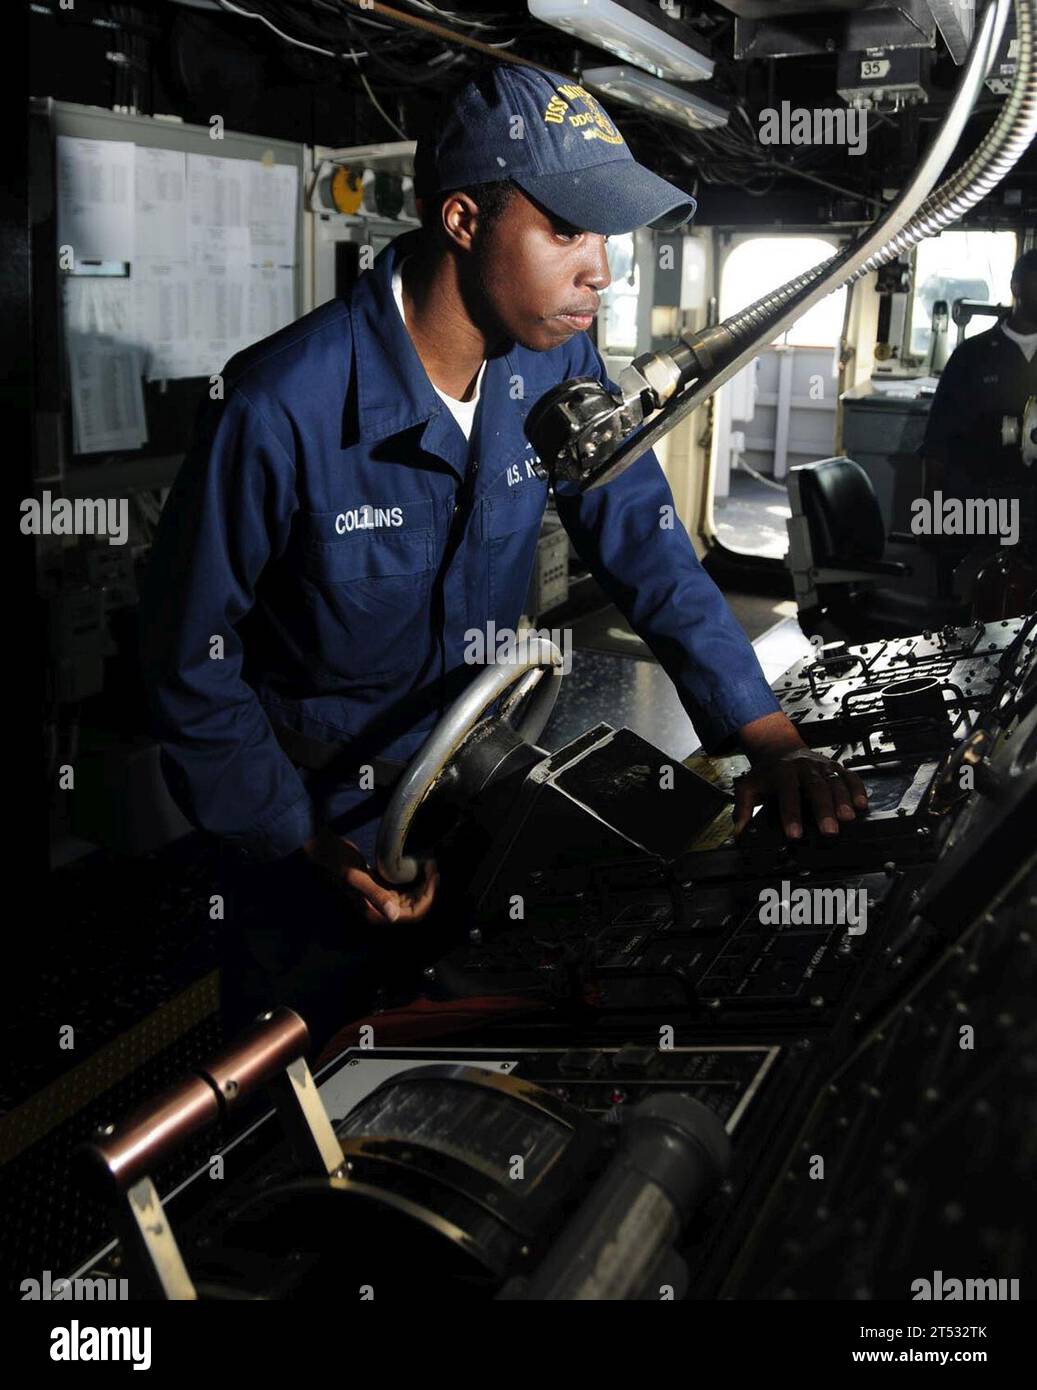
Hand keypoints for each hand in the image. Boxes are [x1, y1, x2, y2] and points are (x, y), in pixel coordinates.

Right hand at [303, 827, 438, 925]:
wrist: (326, 851)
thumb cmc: (340, 864)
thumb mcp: (357, 878)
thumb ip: (376, 895)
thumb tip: (394, 916)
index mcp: (375, 912)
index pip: (412, 913)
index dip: (427, 898)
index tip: (433, 876)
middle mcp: (380, 908)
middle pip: (415, 906)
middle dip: (428, 889)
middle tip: (433, 866)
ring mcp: (381, 897)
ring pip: (411, 897)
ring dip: (422, 884)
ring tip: (429, 864)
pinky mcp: (380, 886)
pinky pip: (404, 888)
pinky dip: (413, 879)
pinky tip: (419, 865)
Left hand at [732, 747, 868, 839]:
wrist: (779, 747)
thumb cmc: (766, 772)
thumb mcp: (748, 786)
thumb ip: (743, 809)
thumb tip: (739, 832)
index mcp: (782, 772)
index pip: (787, 794)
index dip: (791, 814)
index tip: (794, 834)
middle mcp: (803, 768)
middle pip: (816, 788)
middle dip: (823, 810)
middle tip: (829, 831)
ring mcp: (821, 766)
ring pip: (834, 781)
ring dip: (843, 800)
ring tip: (848, 818)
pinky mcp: (834, 767)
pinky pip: (849, 775)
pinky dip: (857, 789)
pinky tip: (862, 804)